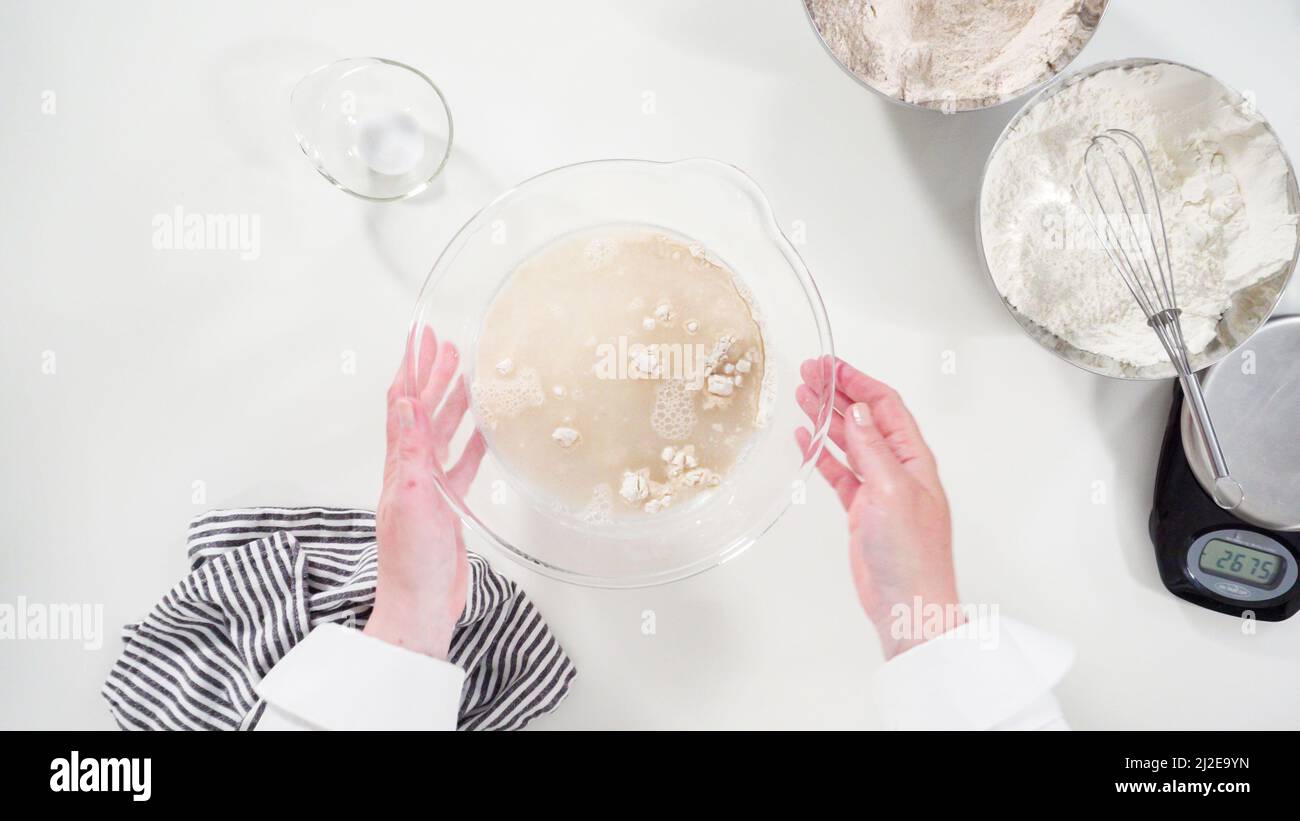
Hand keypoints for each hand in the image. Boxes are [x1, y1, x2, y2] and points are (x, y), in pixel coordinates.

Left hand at [363, 327, 485, 659]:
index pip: (403, 404)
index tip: (420, 336)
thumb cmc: (413, 561)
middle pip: (422, 410)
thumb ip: (411, 449)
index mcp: (399, 464)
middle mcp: (411, 469)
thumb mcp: (414, 497)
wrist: (420, 605)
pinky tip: (484, 429)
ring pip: (442, 432)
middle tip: (446, 344)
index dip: (411, 367)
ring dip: (451, 401)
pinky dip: (472, 442)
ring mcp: (429, 486)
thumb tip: (406, 400)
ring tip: (464, 372)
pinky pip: (462, 463)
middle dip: (431, 374)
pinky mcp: (448, 504)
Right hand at [795, 358, 961, 659]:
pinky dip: (822, 453)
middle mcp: (898, 469)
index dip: (857, 381)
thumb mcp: (891, 491)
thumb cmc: (912, 555)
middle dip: (838, 392)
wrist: (908, 603)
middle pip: (865, 418)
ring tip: (803, 396)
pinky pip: (839, 472)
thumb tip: (858, 411)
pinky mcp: (862, 510)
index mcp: (913, 458)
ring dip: (827, 418)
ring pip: (849, 441)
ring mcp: (879, 489)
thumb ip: (873, 449)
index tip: (830, 365)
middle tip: (810, 373)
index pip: (884, 406)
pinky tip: (807, 439)